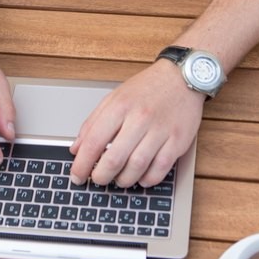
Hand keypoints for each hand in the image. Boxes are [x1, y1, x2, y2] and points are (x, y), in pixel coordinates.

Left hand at [69, 60, 204, 187]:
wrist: (182, 77)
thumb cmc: (147, 88)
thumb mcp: (114, 97)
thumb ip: (93, 123)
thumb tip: (77, 149)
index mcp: (120, 106)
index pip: (94, 141)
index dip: (82, 164)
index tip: (76, 175)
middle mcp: (140, 118)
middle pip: (114, 159)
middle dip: (100, 177)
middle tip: (97, 179)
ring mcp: (160, 131)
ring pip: (136, 168)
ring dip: (123, 180)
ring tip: (118, 179)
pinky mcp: (178, 141)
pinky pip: (160, 170)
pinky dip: (147, 179)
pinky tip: (141, 177)